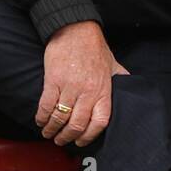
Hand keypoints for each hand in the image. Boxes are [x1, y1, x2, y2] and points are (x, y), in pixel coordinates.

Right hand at [35, 21, 128, 146]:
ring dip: (52, 130)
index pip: (100, 121)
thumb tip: (129, 88)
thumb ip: (120, 79)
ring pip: (60, 117)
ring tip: (48, 134)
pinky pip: (46, 105)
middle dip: (67, 137)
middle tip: (61, 141)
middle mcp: (88, 91)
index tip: (81, 142)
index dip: (89, 136)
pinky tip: (40, 121)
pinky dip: (42, 117)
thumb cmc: (95, 47)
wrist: (75, 29)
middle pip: (78, 124)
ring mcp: (70, 86)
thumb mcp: (113, 64)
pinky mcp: (53, 80)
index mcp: (103, 90)